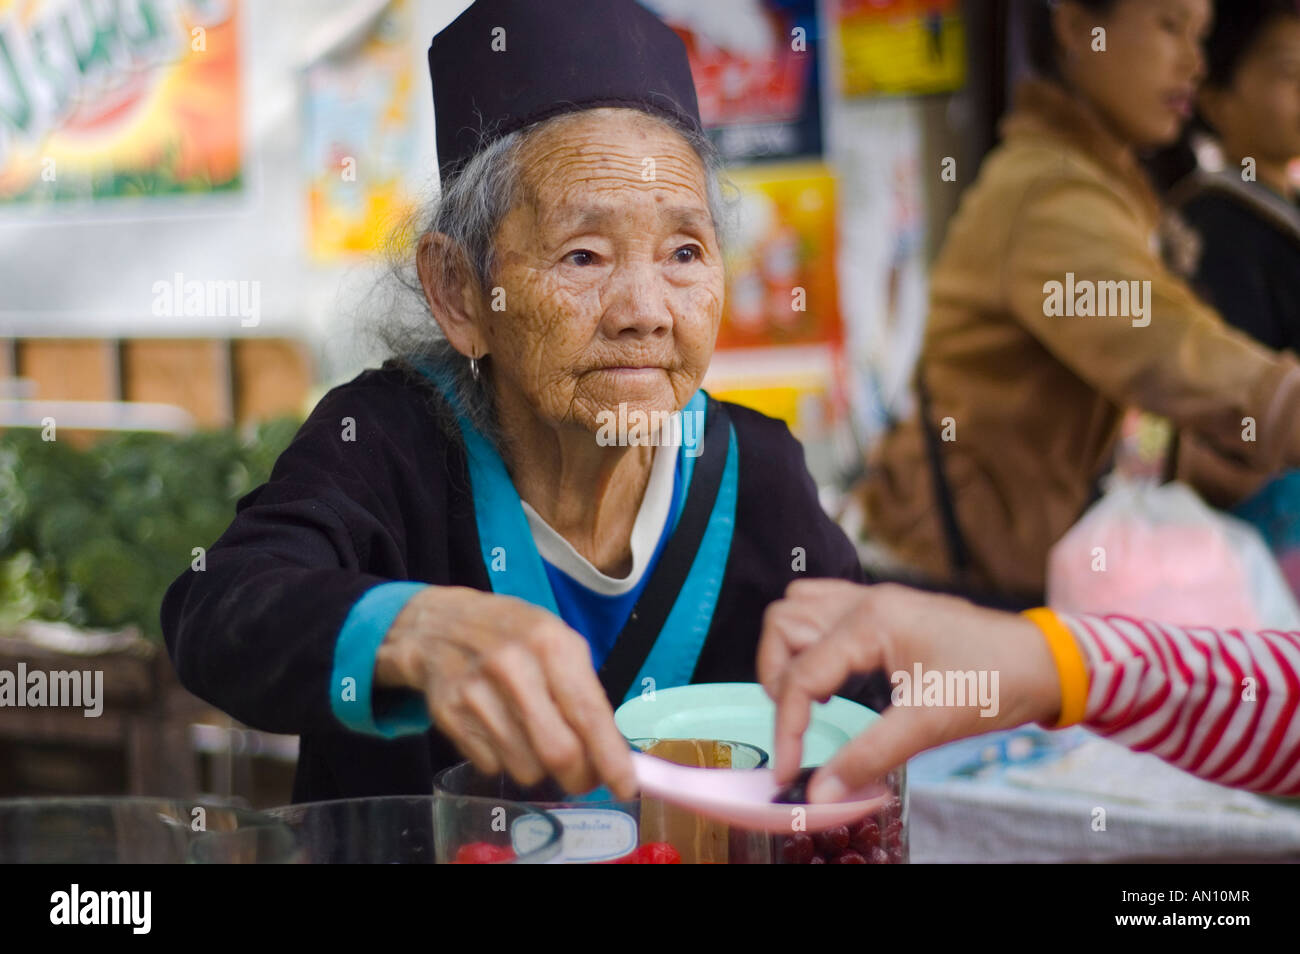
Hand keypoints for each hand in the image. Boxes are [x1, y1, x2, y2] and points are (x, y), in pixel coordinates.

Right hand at [374, 586, 636, 798]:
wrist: (438, 625)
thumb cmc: (513, 635)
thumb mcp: (557, 642)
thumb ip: (585, 694)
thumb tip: (613, 755)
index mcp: (550, 643)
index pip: (588, 714)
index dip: (611, 758)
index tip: (625, 787)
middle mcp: (513, 667)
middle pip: (558, 753)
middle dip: (579, 776)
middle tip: (584, 777)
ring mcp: (476, 693)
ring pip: (526, 769)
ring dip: (539, 765)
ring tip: (530, 732)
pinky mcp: (449, 717)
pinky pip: (493, 766)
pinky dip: (504, 758)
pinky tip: (498, 726)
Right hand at [758, 581, 1060, 801]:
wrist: (1045, 661)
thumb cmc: (995, 682)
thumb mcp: (930, 725)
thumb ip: (869, 756)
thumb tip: (820, 791)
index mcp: (872, 622)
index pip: (802, 674)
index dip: (787, 726)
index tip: (787, 769)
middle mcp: (866, 600)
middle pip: (784, 622)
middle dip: (776, 675)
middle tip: (794, 721)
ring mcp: (876, 598)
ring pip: (799, 606)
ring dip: (790, 651)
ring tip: (807, 697)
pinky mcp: (887, 608)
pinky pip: (825, 607)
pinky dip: (812, 639)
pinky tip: (831, 675)